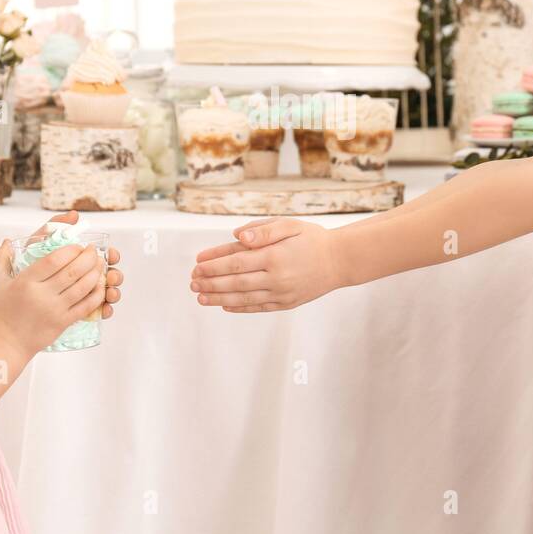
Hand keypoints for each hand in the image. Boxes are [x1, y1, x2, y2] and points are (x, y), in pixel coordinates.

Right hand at [0, 221, 124, 358]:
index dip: (71, 250)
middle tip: (93, 250)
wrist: (5, 345)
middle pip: (73, 271)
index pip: (54, 260)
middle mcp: (42, 295)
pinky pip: (85, 306)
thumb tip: (7, 241)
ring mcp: (54, 310)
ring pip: (83, 287)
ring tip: (100, 263)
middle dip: (88, 257)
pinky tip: (100, 285)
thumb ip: (1, 260)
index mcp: (26, 282)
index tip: (78, 245)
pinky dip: (96, 294)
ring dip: (95, 272)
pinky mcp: (63, 322)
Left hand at [189, 217, 341, 312]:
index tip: (197, 264)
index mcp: (275, 256)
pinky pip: (258, 307)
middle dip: (210, 282)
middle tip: (192, 282)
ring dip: (219, 298)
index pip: (236, 261)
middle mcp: (276, 278)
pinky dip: (239, 307)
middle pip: (235, 281)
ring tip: (200, 297)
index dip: (213, 264)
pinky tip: (225, 305)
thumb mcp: (289, 225)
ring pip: (243, 298)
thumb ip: (262, 230)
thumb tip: (236, 236)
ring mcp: (281, 293)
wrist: (340, 261)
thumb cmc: (312, 239)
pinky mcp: (287, 303)